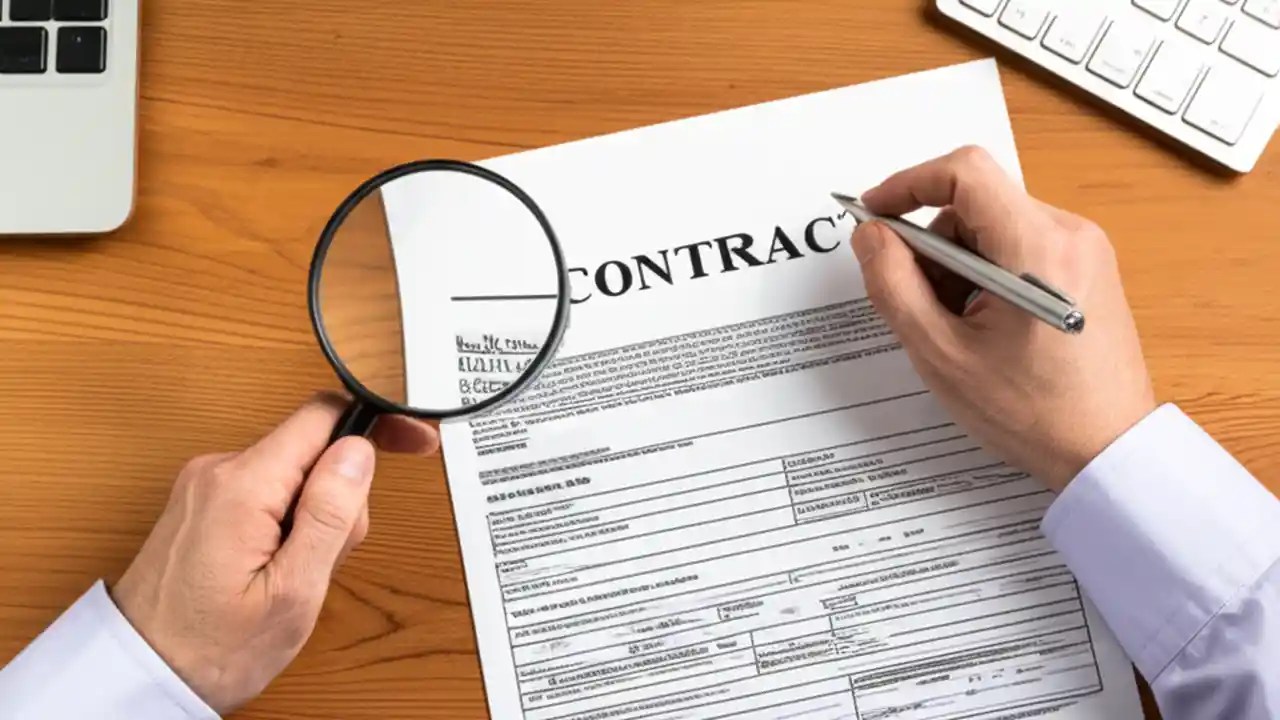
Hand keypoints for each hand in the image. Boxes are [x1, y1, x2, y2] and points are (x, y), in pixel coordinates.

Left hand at [111, 394, 439, 712]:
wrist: (140, 675)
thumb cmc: (211, 650)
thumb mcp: (292, 593)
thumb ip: (329, 515)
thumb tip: (358, 451)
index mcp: (242, 486)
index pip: (324, 416)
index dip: (376, 425)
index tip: (413, 441)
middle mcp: (218, 471)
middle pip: (313, 451)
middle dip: (340, 500)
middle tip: (326, 562)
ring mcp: (206, 486)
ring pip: (293, 475)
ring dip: (312, 520)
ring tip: (290, 578)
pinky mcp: (203, 502)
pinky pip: (266, 493)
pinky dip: (285, 526)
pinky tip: (273, 570)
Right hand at [851, 146, 1155, 491]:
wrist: (1108, 450)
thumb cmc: (1034, 414)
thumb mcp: (942, 354)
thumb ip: (894, 284)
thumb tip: (871, 236)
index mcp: (1038, 248)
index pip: (964, 172)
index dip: (908, 183)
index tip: (875, 213)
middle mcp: (1069, 234)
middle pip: (975, 202)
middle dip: (931, 242)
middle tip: (913, 299)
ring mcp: (1084, 249)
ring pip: (994, 225)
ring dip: (956, 262)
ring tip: (953, 325)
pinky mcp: (1087, 267)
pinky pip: (1019, 245)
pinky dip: (985, 272)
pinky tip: (980, 325)